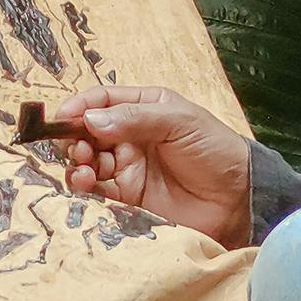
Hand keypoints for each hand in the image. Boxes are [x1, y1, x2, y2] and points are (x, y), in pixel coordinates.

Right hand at [39, 85, 254, 248]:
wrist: (237, 199)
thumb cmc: (215, 150)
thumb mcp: (179, 121)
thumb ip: (134, 117)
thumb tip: (90, 120)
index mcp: (144, 109)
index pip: (102, 101)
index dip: (80, 107)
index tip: (63, 117)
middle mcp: (130, 137)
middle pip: (87, 134)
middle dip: (74, 139)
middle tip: (77, 149)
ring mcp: (128, 169)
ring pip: (87, 164)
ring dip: (77, 165)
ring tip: (83, 169)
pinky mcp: (128, 199)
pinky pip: (97, 193)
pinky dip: (85, 189)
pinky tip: (87, 185)